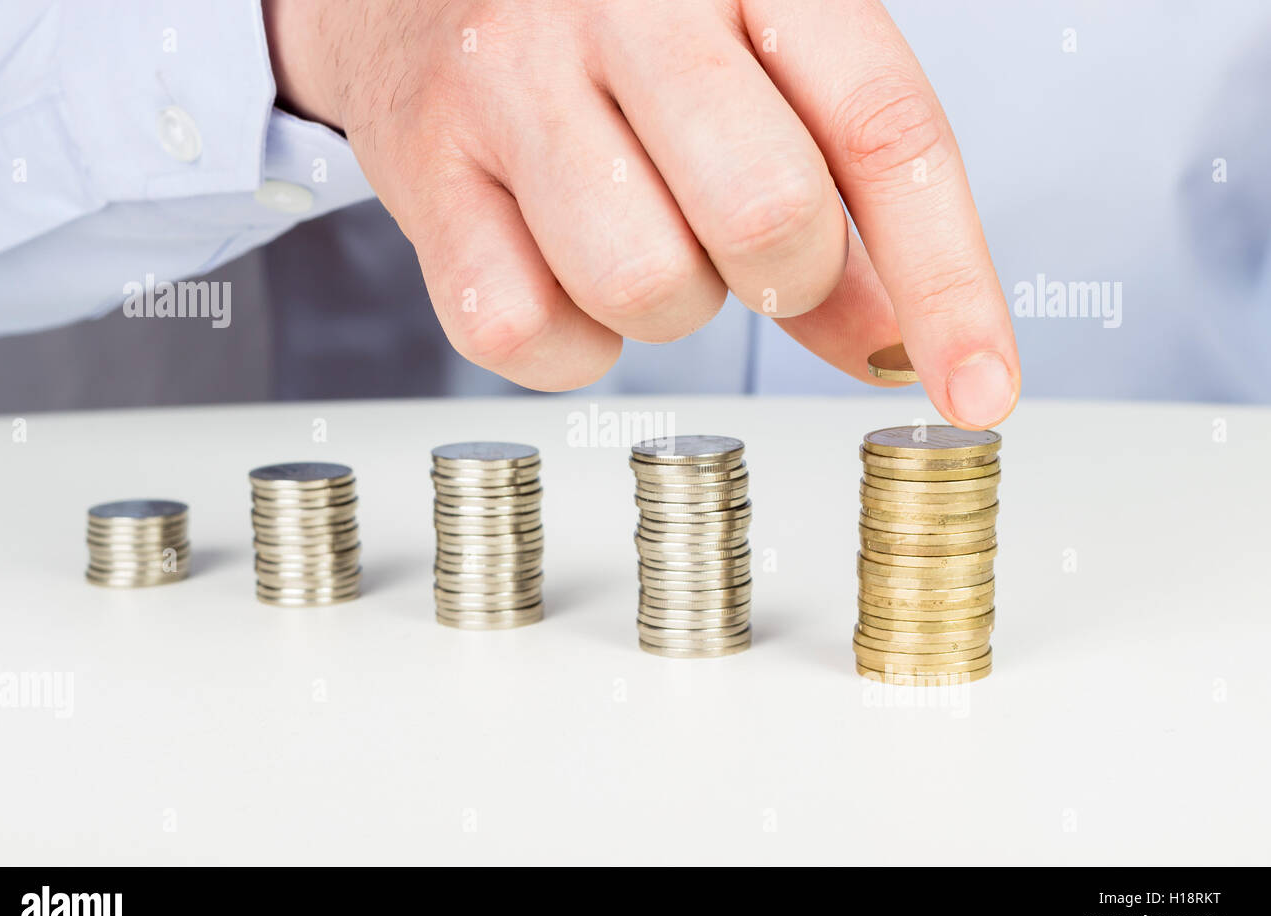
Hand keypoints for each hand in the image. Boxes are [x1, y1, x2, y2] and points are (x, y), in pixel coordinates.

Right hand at [266, 0, 1019, 427]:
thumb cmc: (607, 35)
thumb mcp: (749, 72)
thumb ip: (832, 202)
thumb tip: (900, 346)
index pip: (883, 128)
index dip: (949, 280)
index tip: (980, 391)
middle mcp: (622, 1)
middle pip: (769, 217)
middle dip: (786, 278)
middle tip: (749, 251)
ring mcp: (509, 80)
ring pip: (646, 286)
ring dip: (669, 305)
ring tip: (635, 235)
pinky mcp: (421, 168)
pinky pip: (528, 334)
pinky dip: (569, 344)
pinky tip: (557, 272)